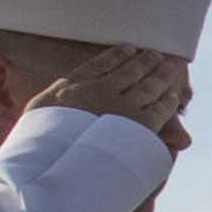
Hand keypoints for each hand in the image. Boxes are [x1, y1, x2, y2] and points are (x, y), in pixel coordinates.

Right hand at [19, 47, 188, 138]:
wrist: (62, 163)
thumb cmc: (45, 142)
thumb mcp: (38, 111)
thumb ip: (53, 96)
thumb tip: (56, 83)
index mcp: (75, 86)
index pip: (100, 64)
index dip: (117, 55)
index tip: (128, 47)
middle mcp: (101, 91)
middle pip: (129, 71)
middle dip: (145, 61)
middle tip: (155, 55)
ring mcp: (122, 107)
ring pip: (148, 85)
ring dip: (161, 75)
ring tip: (169, 67)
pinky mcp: (140, 125)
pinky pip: (160, 108)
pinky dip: (168, 100)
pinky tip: (174, 96)